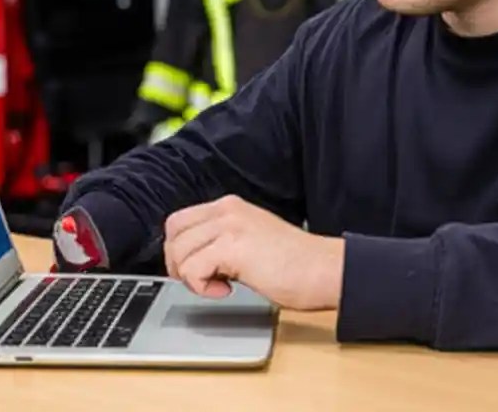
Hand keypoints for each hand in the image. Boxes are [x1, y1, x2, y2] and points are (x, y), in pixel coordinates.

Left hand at [163, 194, 343, 309]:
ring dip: (192, 277)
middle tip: (201, 280)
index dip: (179, 249)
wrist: (324, 269)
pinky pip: (192, 269)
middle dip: (178, 262)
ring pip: (180, 252)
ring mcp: (229, 226)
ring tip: (219, 285)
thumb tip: (192, 258)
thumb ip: (222, 240)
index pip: (180, 221)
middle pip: (173, 232)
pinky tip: (226, 290)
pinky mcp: (232, 247)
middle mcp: (227, 210)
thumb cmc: (296, 264)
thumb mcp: (251, 239)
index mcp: (230, 206)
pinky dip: (202, 287)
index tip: (194, 269)